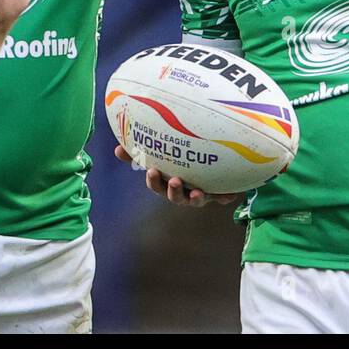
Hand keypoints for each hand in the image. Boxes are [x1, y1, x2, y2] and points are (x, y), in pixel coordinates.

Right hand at [113, 145, 241, 207]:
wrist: (213, 158)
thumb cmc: (180, 155)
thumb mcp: (161, 150)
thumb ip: (140, 150)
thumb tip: (117, 149)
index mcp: (168, 180)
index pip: (157, 184)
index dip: (154, 181)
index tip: (152, 171)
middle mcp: (183, 189)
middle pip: (176, 196)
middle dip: (174, 192)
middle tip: (174, 181)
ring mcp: (201, 193)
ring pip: (196, 200)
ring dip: (196, 198)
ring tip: (197, 191)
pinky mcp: (219, 193)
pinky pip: (223, 197)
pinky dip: (225, 197)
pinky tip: (230, 195)